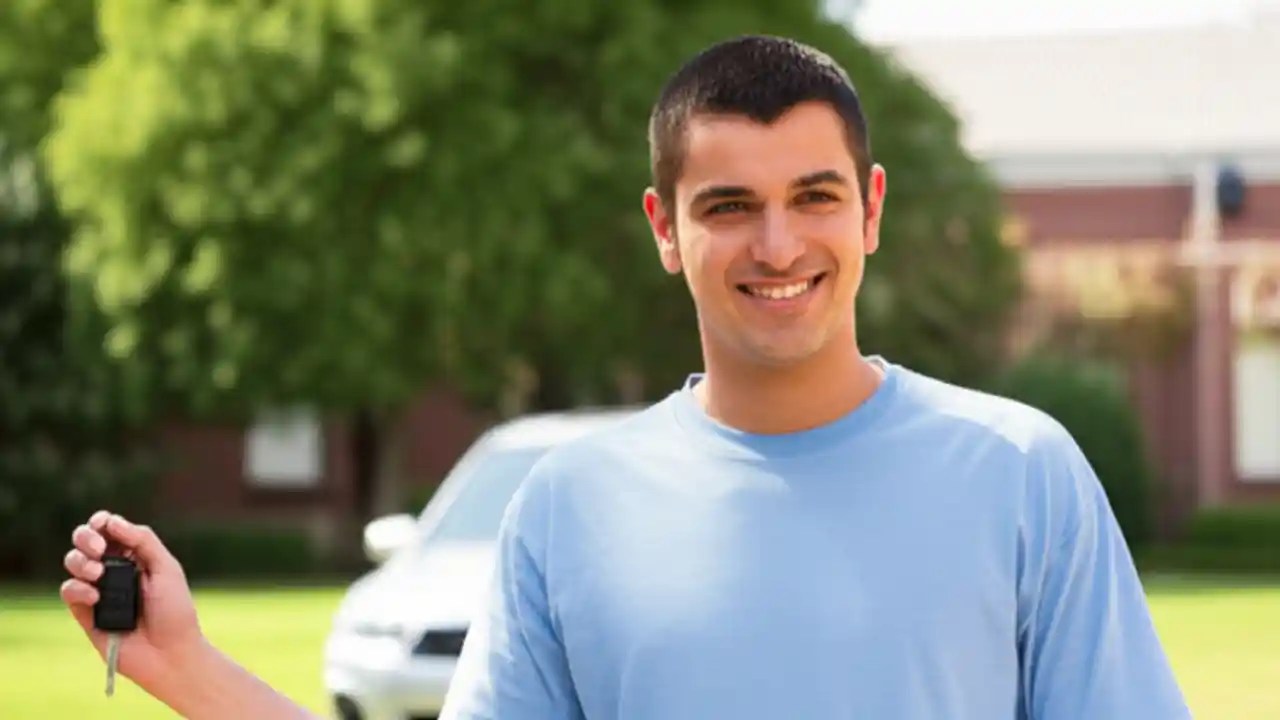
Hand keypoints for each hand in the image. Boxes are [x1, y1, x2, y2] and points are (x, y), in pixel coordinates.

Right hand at [61, 510, 206, 694]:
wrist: (169, 653)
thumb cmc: (174, 611)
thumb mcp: (167, 569)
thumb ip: (143, 541)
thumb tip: (112, 521)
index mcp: (136, 555)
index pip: (110, 529)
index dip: (101, 522)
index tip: (102, 524)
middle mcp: (114, 569)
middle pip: (85, 540)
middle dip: (86, 537)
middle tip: (99, 548)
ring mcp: (98, 590)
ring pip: (73, 562)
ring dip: (81, 561)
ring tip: (99, 574)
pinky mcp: (85, 612)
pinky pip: (69, 590)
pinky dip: (78, 589)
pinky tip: (95, 597)